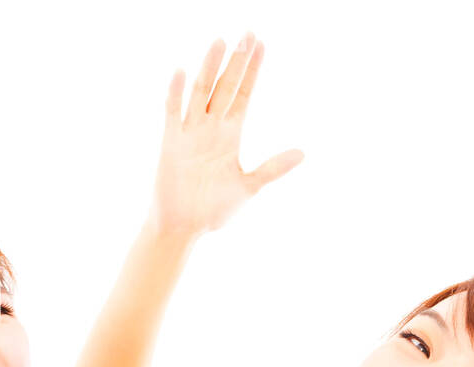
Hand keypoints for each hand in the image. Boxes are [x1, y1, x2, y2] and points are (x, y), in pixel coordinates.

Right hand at [148, 32, 303, 238]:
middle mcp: (210, 127)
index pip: (244, 94)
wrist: (183, 227)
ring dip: (211, 68)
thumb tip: (302, 152)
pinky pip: (172, 112)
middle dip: (237, 61)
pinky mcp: (171, 143)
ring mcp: (190, 132)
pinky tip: (182, 71)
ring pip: (201, 92)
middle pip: (226, 86)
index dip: (252, 71)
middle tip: (247, 33)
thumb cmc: (213, 209)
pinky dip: (176, 93)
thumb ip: (274, 168)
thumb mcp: (249, 186)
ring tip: (221, 41)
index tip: (262, 45)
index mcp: (230, 135)